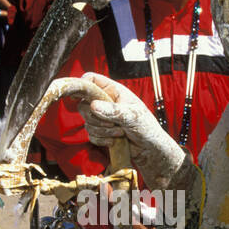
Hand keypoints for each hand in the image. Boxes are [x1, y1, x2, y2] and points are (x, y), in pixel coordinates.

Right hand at [70, 72, 186, 188]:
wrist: (149, 148)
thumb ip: (113, 110)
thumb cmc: (146, 127)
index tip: (79, 96)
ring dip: (102, 130)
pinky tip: (114, 141)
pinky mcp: (100, 131)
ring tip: (120, 132)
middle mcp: (105, 102)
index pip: (91, 80)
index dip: (82, 85)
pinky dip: (101, 140)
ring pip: (87, 122)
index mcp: (113, 91)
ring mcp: (102, 117)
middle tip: (112, 123)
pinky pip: (90, 135)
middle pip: (83, 104)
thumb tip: (93, 105)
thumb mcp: (132, 116)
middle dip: (94, 117)